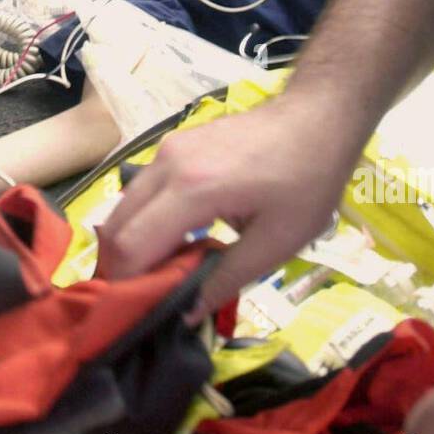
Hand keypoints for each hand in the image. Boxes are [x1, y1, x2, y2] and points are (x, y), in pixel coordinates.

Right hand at [98, 95, 352, 317]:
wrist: (318, 118)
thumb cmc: (307, 181)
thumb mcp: (277, 243)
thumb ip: (226, 279)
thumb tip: (186, 315)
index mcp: (191, 190)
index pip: (131, 246)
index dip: (125, 285)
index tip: (138, 314)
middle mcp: (167, 165)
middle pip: (116, 226)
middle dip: (121, 268)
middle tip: (144, 300)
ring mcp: (167, 149)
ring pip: (124, 206)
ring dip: (132, 244)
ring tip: (162, 274)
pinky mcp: (174, 144)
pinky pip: (142, 189)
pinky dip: (144, 220)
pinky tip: (176, 241)